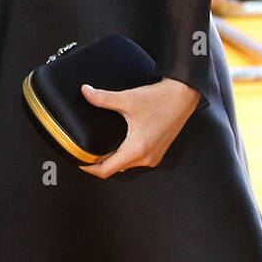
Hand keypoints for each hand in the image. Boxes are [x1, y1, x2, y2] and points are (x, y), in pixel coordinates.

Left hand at [78, 77, 200, 177]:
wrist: (182, 96)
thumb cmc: (160, 100)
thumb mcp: (127, 99)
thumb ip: (103, 98)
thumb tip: (86, 92)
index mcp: (137, 150)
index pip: (108, 170)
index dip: (90, 168)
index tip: (79, 162)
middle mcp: (146, 158)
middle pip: (116, 169)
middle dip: (99, 163)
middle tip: (85, 153)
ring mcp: (154, 156)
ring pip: (127, 165)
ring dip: (113, 160)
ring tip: (98, 149)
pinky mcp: (158, 151)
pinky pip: (137, 159)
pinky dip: (125, 155)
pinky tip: (118, 144)